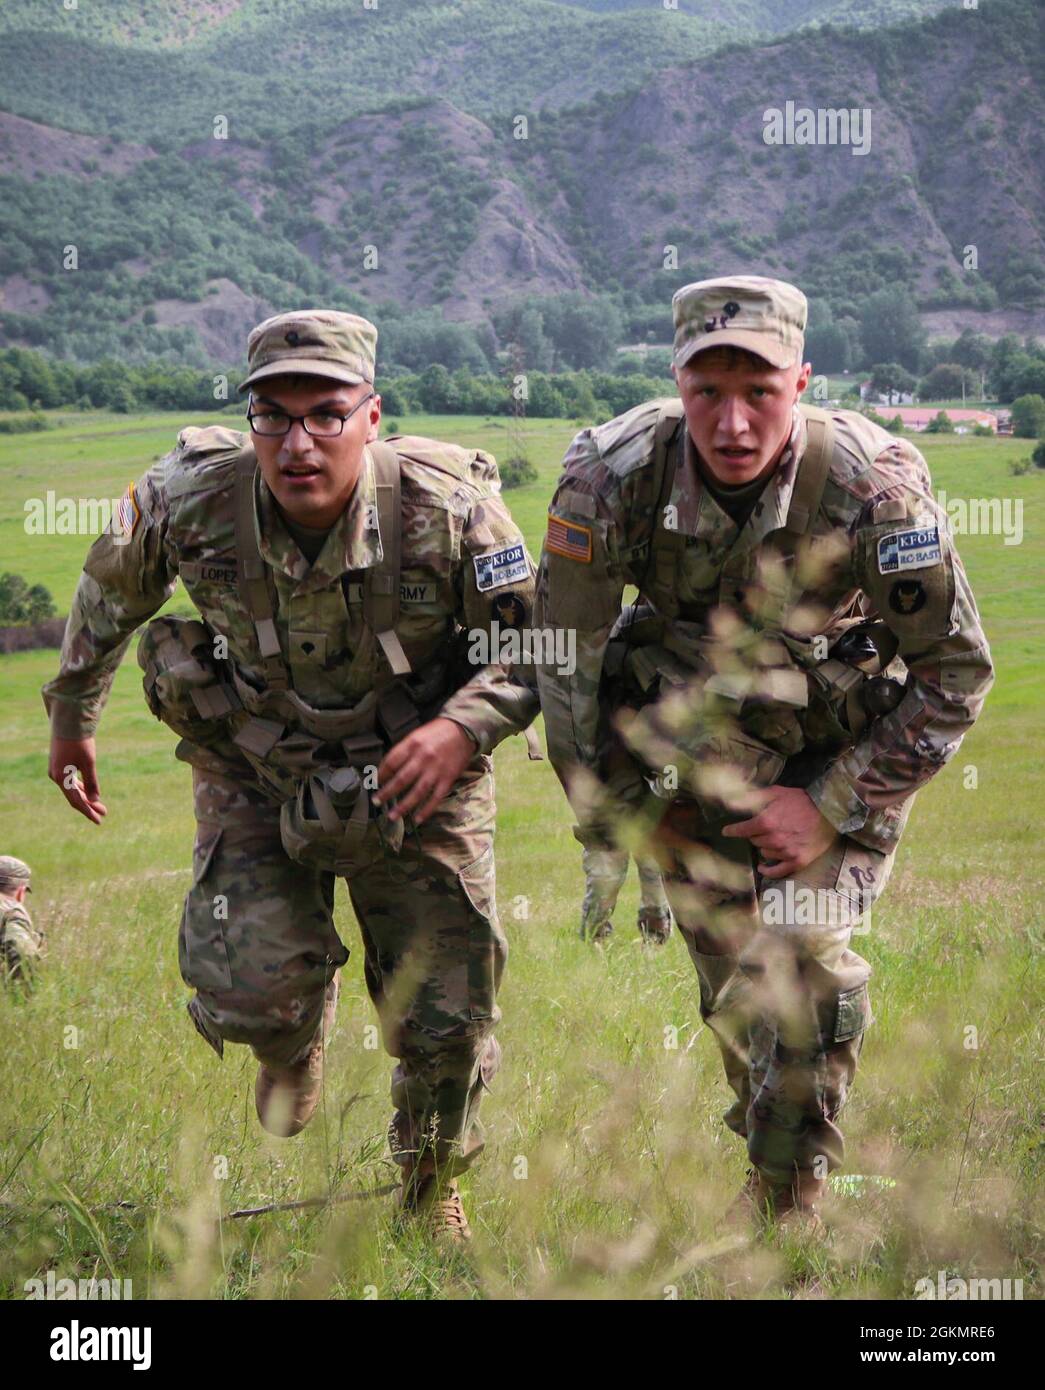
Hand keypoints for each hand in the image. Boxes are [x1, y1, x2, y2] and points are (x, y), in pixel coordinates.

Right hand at [49, 735, 106, 824]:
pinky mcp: (59, 764)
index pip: (76, 800)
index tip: (100, 820)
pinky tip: (88, 791)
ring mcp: (56, 770)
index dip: (88, 811)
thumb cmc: (80, 742)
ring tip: (100, 805)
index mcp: (61, 778)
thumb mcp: (89, 763)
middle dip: (89, 805)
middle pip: (74, 796)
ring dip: (86, 796)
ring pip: (72, 789)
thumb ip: (92, 782)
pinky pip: (70, 781)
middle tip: (104, 813)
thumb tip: (96, 800)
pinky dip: (80, 787)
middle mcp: (55, 776)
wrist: (68, 722)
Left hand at [374, 717, 476, 825]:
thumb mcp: (416, 735)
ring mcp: (436, 770)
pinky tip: (417, 819)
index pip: (391, 762)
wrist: (464, 730)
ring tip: (392, 816)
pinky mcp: (448, 779)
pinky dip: (426, 810)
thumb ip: (403, 750)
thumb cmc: (437, 732)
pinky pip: (436, 798)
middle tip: (376, 802)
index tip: (374, 783)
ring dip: (403, 807)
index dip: (380, 775)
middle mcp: (423, 758)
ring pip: (417, 792)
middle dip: (387, 793)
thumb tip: (387, 769)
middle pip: (401, 780)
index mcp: (413, 744)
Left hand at [721, 785, 836, 878]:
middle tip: (764, 828)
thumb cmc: (802, 801)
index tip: (726, 831)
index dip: (732, 830)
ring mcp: (785, 852)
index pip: (741, 830)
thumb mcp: (776, 793)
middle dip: (755, 834)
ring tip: (774, 839)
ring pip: (764, 853)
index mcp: (766, 822)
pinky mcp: (797, 862)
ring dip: (765, 846)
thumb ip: (753, 797)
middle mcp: (773, 839)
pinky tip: (762, 867)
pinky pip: (776, 871)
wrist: (829, 813)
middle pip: (753, 841)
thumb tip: (731, 800)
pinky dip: (768, 870)